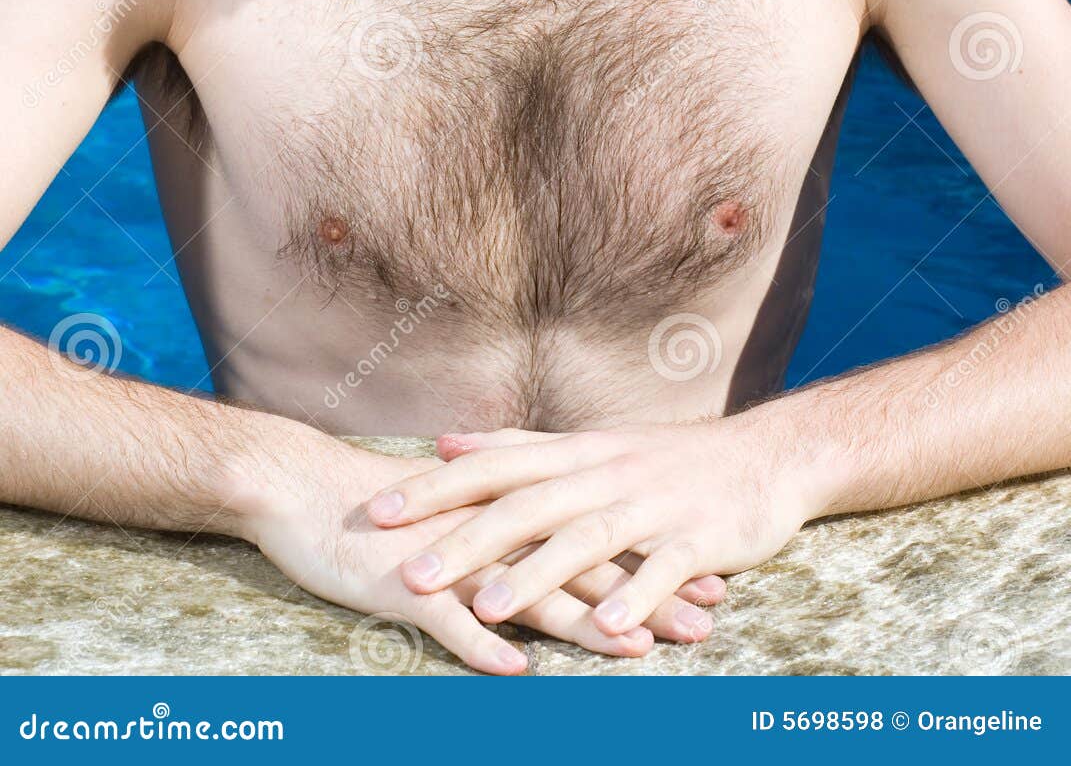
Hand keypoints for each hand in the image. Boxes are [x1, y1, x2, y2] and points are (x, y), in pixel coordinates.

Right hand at [220, 427, 721, 672]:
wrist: (301, 486)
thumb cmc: (379, 506)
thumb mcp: (459, 512)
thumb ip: (511, 527)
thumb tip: (560, 548)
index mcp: (510, 511)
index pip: (596, 537)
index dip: (654, 559)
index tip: (710, 578)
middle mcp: (494, 529)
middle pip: (583, 565)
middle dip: (645, 594)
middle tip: (706, 617)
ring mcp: (452, 558)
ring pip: (529, 593)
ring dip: (585, 622)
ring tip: (638, 647)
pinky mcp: (404, 585)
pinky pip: (448, 621)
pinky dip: (483, 643)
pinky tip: (517, 671)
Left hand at [367, 419, 819, 636]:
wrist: (765, 457)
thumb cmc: (668, 458)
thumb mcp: (589, 444)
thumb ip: (519, 448)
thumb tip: (446, 441)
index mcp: (575, 453)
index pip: (494, 466)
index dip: (437, 487)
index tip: (380, 510)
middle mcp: (605, 473)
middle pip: (528, 505)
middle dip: (469, 540)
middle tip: (415, 575)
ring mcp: (652, 505)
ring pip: (587, 539)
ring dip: (539, 574)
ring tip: (492, 608)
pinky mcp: (696, 539)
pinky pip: (662, 570)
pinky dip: (637, 595)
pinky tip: (611, 625)